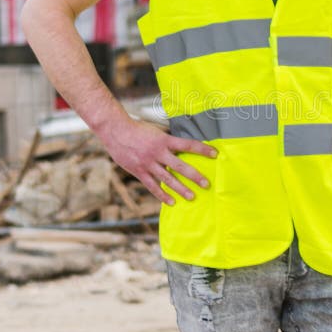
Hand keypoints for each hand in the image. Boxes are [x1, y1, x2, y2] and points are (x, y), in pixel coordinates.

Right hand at [98, 117, 216, 205]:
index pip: (188, 145)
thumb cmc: (138, 129)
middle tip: (206, 184)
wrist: (116, 131)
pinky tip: (171, 202)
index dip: (202, 149)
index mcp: (164, 140)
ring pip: (167, 179)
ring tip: (192, 197)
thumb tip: (183, 145)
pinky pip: (152, 186)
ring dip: (181, 189)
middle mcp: (158, 153)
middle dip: (194, 176)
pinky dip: (162, 195)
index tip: (215, 154)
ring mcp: (148, 164)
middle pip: (180, 166)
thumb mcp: (156, 131)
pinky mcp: (139, 172)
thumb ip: (168, 140)